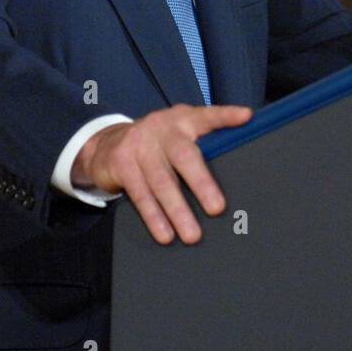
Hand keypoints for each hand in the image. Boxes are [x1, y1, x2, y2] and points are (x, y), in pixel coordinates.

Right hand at [72, 103, 252, 244]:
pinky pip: (140, 194)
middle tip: (217, 208)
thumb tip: (239, 172)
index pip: (207, 115)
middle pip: (183, 155)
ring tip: (193, 235)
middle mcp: (161, 127)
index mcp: (183, 119)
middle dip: (201, 183)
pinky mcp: (121, 163)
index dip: (226, 116)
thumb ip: (203, 144)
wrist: (105, 146)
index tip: (246, 117)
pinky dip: (154, 217)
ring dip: (177, 211)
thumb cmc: (157, 146)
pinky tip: (165, 234)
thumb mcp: (178, 136)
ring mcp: (139, 144)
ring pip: (162, 181)